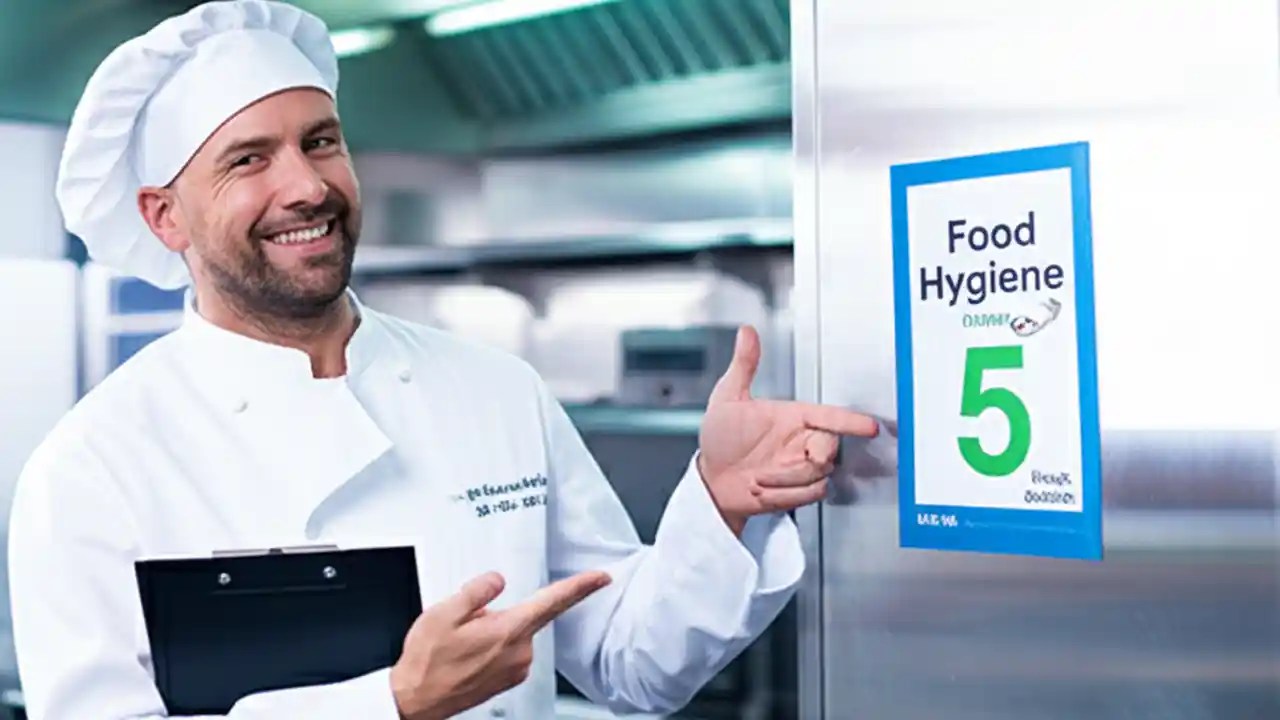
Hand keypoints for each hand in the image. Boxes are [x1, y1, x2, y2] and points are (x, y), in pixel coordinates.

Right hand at [391, 570, 610, 719]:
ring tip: (461, 645)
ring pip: (512, 633)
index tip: (601, 577)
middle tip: (464, 625)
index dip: (581, 587)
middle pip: (521, 615)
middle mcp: (520, 652)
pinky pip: (507, 650)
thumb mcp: (444, 612)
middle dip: (495, 613)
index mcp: (509, 631)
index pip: (554, 602)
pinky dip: (490, 647)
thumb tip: (497, 582)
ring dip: (491, 632)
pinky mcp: (510, 680)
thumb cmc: (427, 662)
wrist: (415, 701)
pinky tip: (466, 656)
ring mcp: (516, 669)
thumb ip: (477, 591)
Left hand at [698, 326, 878, 534]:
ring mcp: (800, 467)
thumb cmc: (719, 438)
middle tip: (788, 458)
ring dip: (786, 479)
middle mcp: (800, 441)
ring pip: (819, 474)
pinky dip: (784, 494)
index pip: (830, 416)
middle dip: (815, 456)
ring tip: (758, 475)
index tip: (870, 426)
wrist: (712, 480)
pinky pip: (810, 495)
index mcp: (792, 417)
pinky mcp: (799, 491)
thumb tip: (747, 332)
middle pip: (830, 447)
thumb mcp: (728, 398)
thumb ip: (744, 366)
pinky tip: (763, 488)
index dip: (851, 422)